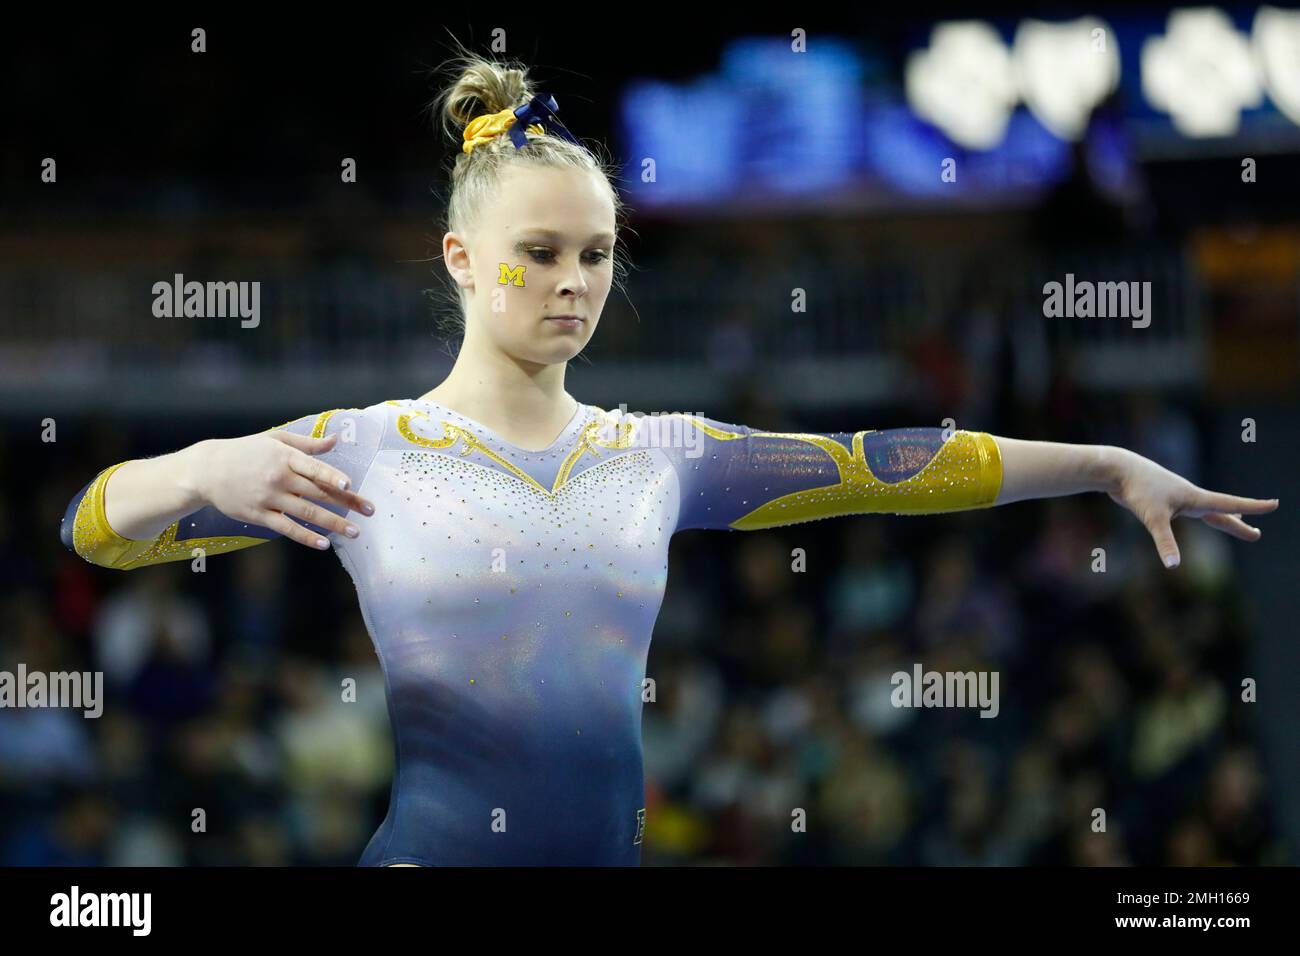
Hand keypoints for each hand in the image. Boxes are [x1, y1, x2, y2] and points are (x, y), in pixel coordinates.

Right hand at [192, 431, 375, 549]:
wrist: (206, 470)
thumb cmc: (246, 452)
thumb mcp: (275, 440)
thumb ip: (307, 444)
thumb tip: (336, 440)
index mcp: (285, 457)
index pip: (313, 468)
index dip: (332, 477)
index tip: (350, 486)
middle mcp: (279, 478)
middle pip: (318, 493)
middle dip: (347, 503)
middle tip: (370, 511)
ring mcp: (268, 498)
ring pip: (307, 513)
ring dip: (333, 523)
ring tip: (355, 531)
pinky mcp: (258, 515)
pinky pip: (287, 528)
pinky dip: (306, 537)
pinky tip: (323, 544)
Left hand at [1105, 449, 1277, 567]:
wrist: (1117, 469)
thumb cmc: (1137, 490)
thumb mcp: (1153, 518)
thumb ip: (1165, 542)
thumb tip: (1174, 566)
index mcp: (1195, 498)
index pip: (1231, 504)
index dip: (1253, 507)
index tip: (1275, 503)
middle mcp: (1189, 496)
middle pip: (1221, 512)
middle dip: (1239, 524)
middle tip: (1257, 534)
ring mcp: (1176, 496)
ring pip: (1205, 510)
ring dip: (1222, 518)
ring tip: (1236, 524)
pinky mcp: (1163, 498)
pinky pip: (1187, 510)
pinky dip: (1199, 514)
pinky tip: (1193, 515)